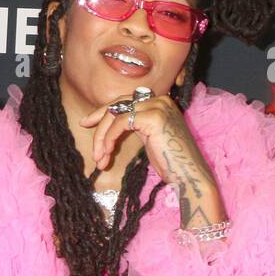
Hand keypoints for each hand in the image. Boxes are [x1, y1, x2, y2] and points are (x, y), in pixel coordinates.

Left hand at [79, 90, 226, 227]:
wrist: (189, 175)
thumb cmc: (171, 163)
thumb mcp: (148, 139)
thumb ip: (135, 126)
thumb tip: (110, 124)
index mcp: (159, 103)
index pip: (125, 101)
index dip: (104, 111)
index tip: (87, 122)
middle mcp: (160, 100)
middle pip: (119, 103)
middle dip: (99, 118)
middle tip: (84, 127)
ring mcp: (158, 106)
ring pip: (117, 113)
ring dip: (102, 136)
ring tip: (99, 157)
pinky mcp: (154, 117)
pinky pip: (121, 122)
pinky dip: (109, 137)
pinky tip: (106, 153)